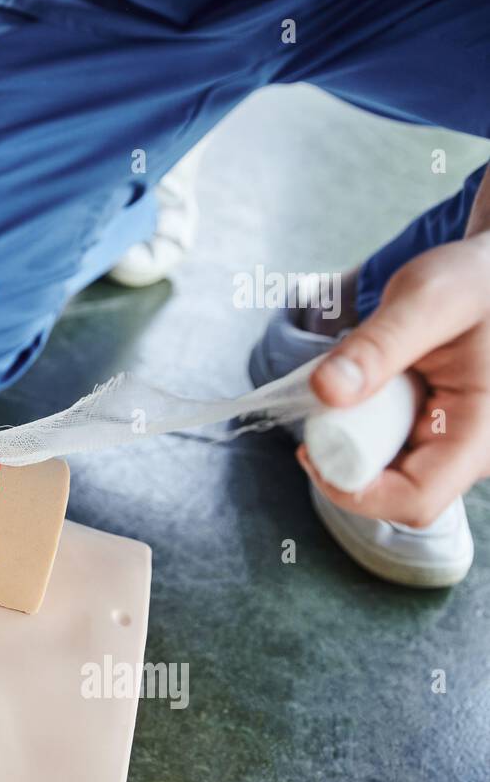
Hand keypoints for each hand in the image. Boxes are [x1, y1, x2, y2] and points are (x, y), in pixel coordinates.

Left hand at [302, 235, 489, 525]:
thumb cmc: (477, 280)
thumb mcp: (427, 299)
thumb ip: (377, 345)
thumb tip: (325, 391)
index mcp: (482, 432)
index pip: (415, 501)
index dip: (355, 492)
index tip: (308, 451)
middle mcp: (475, 450)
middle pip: (397, 493)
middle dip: (348, 460)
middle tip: (323, 409)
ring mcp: (457, 445)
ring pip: (391, 474)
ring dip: (355, 442)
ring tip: (350, 389)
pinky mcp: (441, 432)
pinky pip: (393, 450)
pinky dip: (364, 428)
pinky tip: (361, 392)